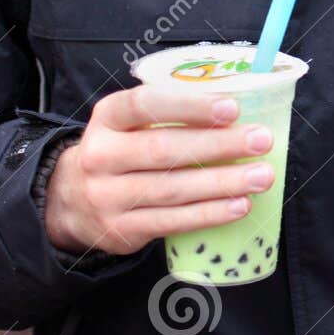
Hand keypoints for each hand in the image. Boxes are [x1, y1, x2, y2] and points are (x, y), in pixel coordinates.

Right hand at [44, 85, 274, 255]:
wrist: (71, 201)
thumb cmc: (123, 150)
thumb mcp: (130, 123)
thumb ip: (171, 113)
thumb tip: (240, 111)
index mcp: (107, 118)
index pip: (143, 105)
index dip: (189, 106)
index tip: (232, 108)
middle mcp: (100, 156)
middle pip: (164, 149)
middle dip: (219, 145)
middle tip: (262, 140)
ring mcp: (107, 196)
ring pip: (172, 189)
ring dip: (222, 183)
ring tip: (261, 176)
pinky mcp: (121, 230)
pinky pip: (172, 222)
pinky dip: (209, 214)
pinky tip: (239, 205)